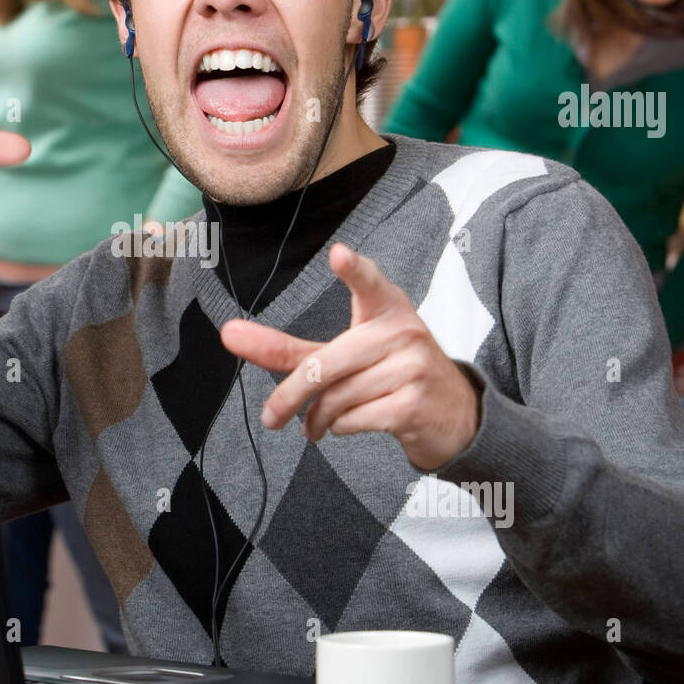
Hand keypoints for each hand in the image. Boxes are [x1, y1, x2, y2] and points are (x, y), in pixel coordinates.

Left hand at [219, 243, 481, 470]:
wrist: (454, 416)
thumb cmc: (389, 373)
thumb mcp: (347, 353)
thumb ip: (289, 349)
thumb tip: (229, 333)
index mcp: (386, 307)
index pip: (369, 283)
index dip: (354, 270)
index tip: (339, 254)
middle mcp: (403, 331)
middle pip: (325, 363)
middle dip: (290, 395)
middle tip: (271, 417)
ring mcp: (412, 367)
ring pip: (337, 397)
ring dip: (318, 418)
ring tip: (316, 425)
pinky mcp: (414, 404)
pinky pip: (355, 419)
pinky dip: (340, 429)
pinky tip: (346, 426)